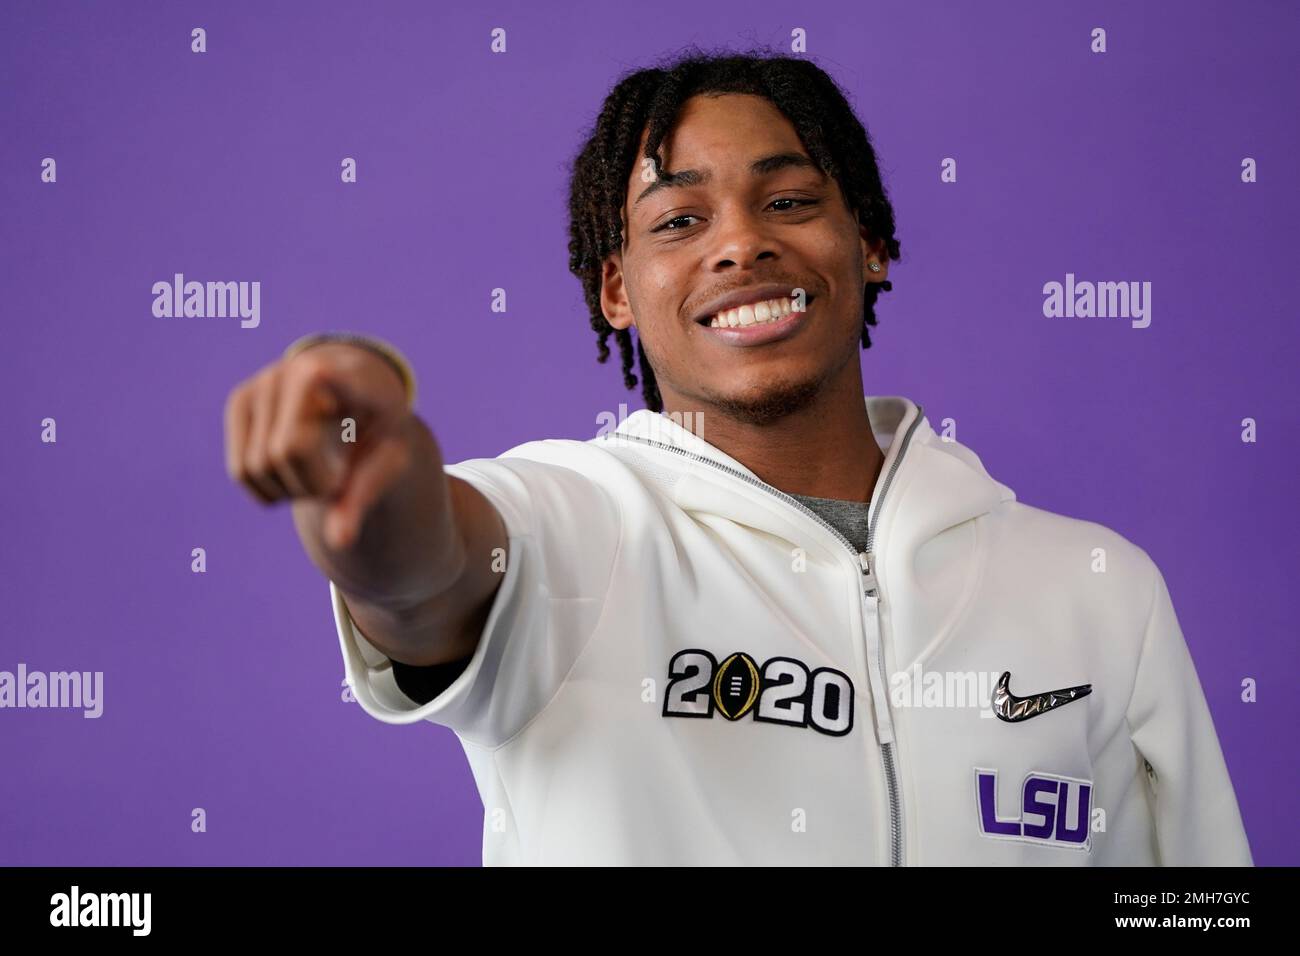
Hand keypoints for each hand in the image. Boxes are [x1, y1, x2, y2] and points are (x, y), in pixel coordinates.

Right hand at [224, 341, 414, 549]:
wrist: (354, 391)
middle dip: (311, 484)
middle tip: (336, 482)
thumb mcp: (387, 461)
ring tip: (317, 473)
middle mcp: (300, 368)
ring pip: (256, 467)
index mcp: (354, 377)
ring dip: (289, 490)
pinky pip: (240, 471)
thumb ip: (364, 496)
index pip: (327, 377)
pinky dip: (267, 490)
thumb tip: (340, 542)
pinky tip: (292, 472)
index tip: (320, 371)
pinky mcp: (240, 400)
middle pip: (286, 452)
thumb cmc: (379, 429)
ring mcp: (264, 382)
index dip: (321, 375)